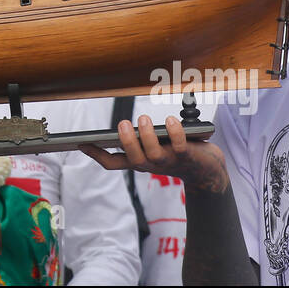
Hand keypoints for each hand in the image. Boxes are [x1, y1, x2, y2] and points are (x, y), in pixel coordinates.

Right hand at [79, 114, 228, 192]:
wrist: (207, 169)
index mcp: (139, 161)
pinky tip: (170, 120)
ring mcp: (168, 162)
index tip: (81, 143)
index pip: (113, 163)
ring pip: (153, 154)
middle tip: (122, 124)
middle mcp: (151, 164)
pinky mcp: (187, 157)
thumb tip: (122, 125)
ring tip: (144, 118)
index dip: (96, 155)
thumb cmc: (176, 152)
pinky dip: (174, 132)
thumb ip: (139, 139)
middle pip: (133, 159)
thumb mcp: (153, 147)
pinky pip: (179, 146)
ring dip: (147, 135)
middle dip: (126, 141)